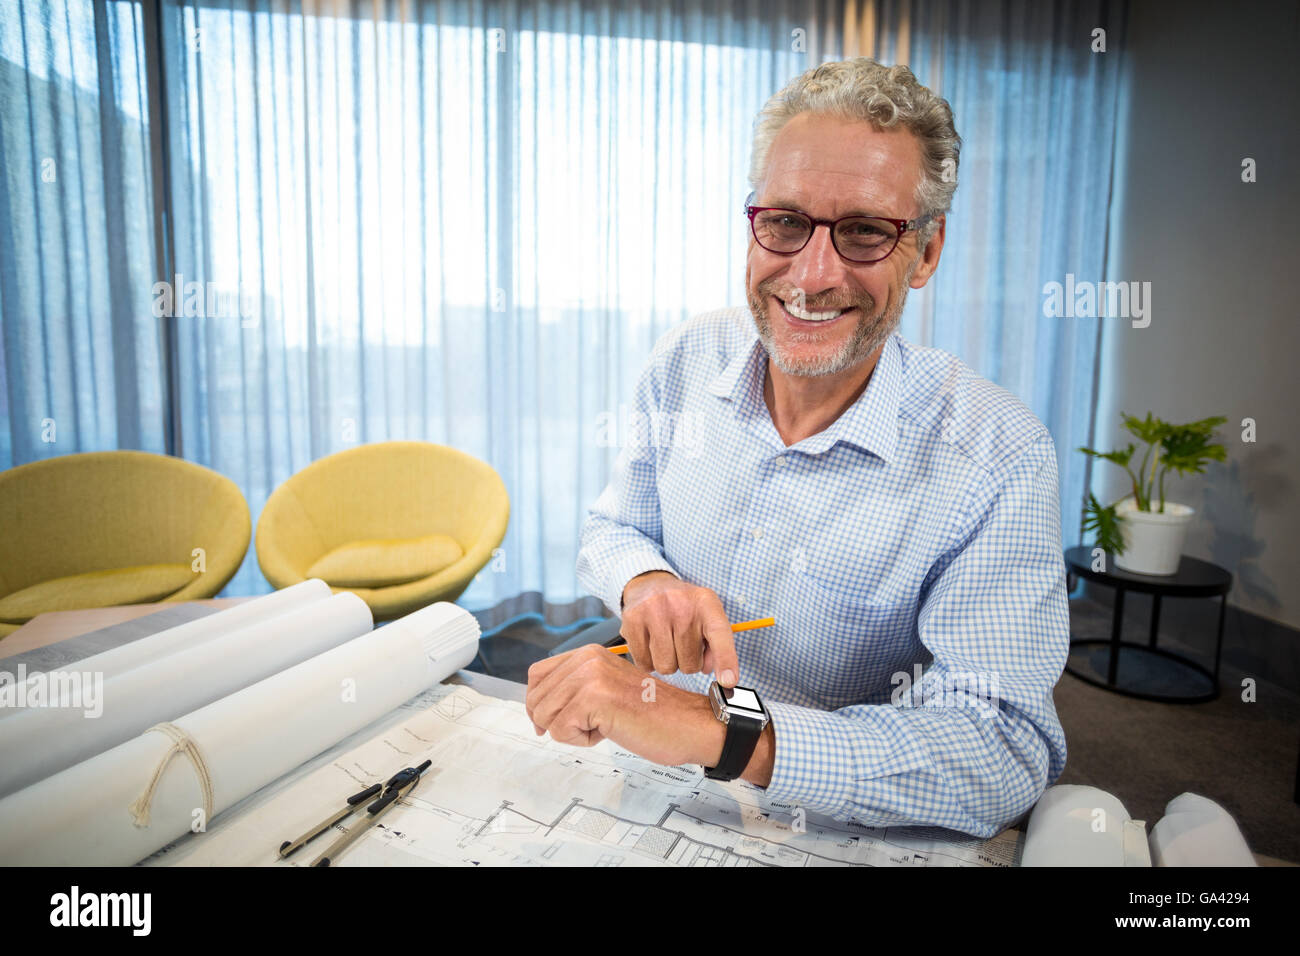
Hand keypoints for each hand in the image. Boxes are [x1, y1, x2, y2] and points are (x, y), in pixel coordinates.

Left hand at [524, 644, 721, 767]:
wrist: (688, 724)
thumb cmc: (653, 714)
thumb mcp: (606, 690)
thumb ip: (576, 689)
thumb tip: (536, 710)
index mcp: (589, 653)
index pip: (537, 675)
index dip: (539, 703)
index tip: (555, 722)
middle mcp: (587, 658)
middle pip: (536, 698)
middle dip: (555, 722)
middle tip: (590, 726)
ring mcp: (590, 676)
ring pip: (544, 716)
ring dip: (570, 732)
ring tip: (603, 726)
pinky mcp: (594, 698)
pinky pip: (560, 731)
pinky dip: (581, 740)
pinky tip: (608, 731)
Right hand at [619, 572, 738, 685]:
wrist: (651, 584)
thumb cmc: (684, 607)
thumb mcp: (708, 617)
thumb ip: (716, 645)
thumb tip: (709, 670)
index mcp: (705, 602)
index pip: (719, 633)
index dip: (726, 660)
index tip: (728, 681)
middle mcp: (680, 604)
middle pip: (689, 663)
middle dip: (688, 662)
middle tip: (683, 644)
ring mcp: (653, 611)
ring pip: (665, 666)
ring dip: (668, 663)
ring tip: (667, 643)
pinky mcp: (632, 620)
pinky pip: (644, 663)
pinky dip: (648, 661)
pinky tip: (651, 644)